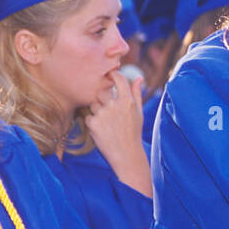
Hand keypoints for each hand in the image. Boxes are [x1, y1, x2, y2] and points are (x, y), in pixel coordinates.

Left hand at [86, 71, 152, 197]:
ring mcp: (102, 114)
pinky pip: (88, 116)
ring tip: (107, 124)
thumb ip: (137, 93)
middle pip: (101, 92)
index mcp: (127, 100)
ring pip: (93, 104)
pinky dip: (93, 122)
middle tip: (109, 111)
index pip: (118, 78)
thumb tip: (139, 77)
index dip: (113, 74)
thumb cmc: (133, 132)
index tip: (110, 76)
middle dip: (103, 99)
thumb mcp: (138, 112)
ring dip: (97, 111)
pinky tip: (102, 130)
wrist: (126, 154)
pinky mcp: (93, 123)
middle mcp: (114, 105)